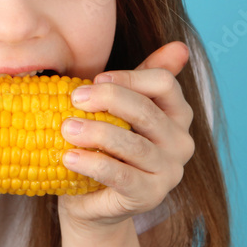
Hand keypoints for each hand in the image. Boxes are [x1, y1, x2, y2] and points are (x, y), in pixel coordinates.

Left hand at [57, 41, 194, 229]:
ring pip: (132, 143)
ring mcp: (169, 172)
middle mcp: (181, 142)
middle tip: (74, 98)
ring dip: (95, 132)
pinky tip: (68, 157)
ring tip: (65, 128)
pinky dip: (92, 163)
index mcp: (178, 114)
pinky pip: (119, 175)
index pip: (164, 83)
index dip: (128, 77)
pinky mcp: (149, 196)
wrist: (90, 200)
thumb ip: (141, 79)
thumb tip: (180, 46)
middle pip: (146, 110)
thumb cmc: (105, 146)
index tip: (95, 79)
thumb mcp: (121, 109)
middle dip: (107, 99)